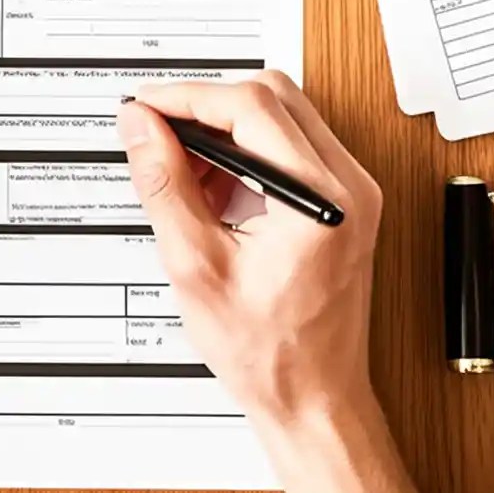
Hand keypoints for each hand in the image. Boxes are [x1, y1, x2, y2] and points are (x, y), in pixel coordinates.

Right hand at [118, 73, 415, 492]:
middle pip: (271, 96)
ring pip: (281, 114)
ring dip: (225, 128)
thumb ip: (164, 185)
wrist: (312, 396)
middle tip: (158, 134)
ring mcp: (352, 192)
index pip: (250, 105)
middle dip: (206, 107)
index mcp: (321, 198)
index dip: (187, 97)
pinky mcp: (344, 202)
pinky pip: (292, 146)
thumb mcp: (196, 265)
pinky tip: (213, 189)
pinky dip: (246, 151)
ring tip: (182, 171)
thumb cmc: (270, 352)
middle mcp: (348, 185)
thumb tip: (142, 128)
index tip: (146, 107)